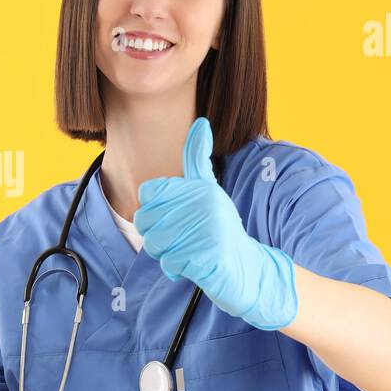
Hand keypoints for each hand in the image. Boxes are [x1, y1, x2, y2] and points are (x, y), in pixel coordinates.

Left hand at [132, 117, 297, 329]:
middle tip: (182, 238)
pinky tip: (195, 264)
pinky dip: (177, 269)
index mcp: (200, 187)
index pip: (148, 192)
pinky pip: (169, 263)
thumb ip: (198, 159)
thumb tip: (201, 121)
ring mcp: (206, 230)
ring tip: (189, 250)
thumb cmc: (220, 228)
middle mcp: (203, 204)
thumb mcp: (209, 189)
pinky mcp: (207, 256)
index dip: (154, 209)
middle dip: (157, 235)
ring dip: (166, 252)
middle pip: (144, 219)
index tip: (175, 216)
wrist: (247, 268)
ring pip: (153, 243)